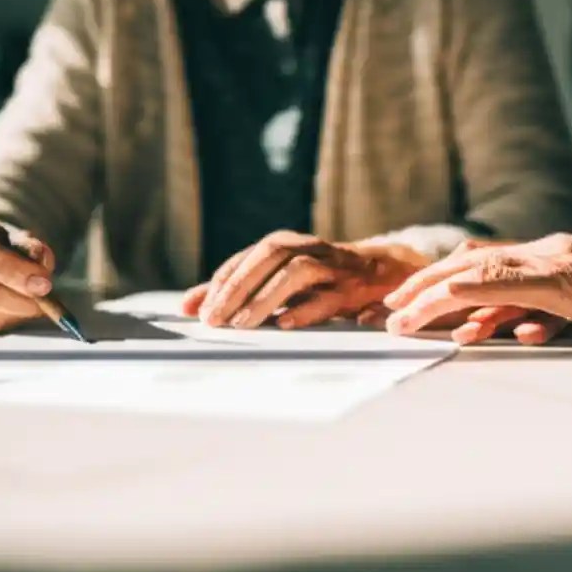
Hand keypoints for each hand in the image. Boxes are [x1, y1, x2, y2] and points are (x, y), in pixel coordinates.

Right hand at [0, 214, 56, 333]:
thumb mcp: (9, 232)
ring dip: (13, 314)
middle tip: (44, 302)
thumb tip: (41, 263)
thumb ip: (27, 245)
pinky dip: (1, 322)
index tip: (43, 283)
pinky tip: (14, 312)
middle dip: (18, 300)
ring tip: (33, 306)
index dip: (13, 271)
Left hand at [181, 231, 431, 329]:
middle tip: (213, 320)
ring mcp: (333, 267)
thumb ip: (236, 291)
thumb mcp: (278, 281)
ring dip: (266, 297)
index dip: (220, 282)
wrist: (384, 272)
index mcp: (287, 246)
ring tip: (242, 325)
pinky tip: (286, 324)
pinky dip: (307, 309)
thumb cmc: (321, 279)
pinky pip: (330, 297)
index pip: (246, 258)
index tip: (195, 310)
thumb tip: (187, 306)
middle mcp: (308, 249)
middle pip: (269, 256)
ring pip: (297, 272)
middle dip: (237, 287)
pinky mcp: (355, 289)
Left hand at [383, 233, 571, 339]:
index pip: (475, 264)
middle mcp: (541, 255)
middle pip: (469, 266)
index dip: (434, 280)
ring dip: (443, 300)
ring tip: (410, 322)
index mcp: (539, 259)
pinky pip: (526, 293)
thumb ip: (542, 304)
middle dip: (423, 289)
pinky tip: (470, 324)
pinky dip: (494, 306)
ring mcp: (557, 266)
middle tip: (388, 314)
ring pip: (487, 277)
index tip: (402, 303)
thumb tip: (508, 325)